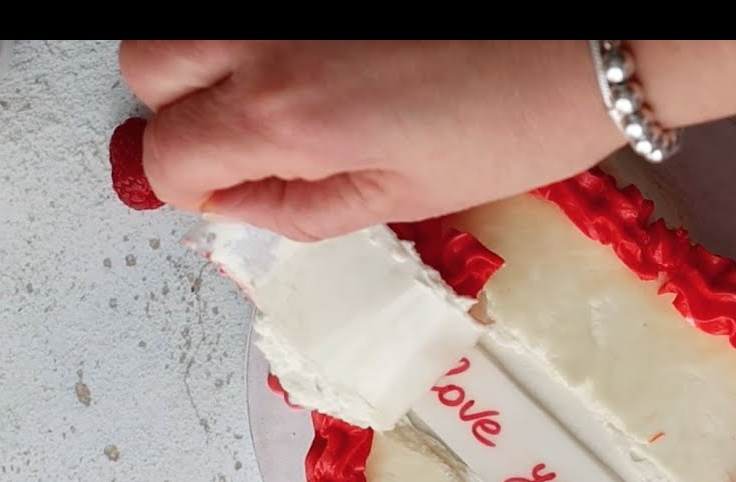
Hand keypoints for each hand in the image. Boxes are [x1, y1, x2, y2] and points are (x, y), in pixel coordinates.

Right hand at [118, 40, 621, 240]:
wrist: (588, 42)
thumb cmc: (515, 125)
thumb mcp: (407, 197)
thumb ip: (303, 208)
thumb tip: (236, 205)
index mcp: (286, 114)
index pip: (166, 156)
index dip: (191, 188)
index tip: (232, 190)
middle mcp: (265, 37)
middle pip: (147, 68)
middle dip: (181, 111)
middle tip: (249, 135)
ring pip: (183, 23)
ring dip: (207, 61)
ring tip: (280, 90)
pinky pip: (246, 5)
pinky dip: (258, 36)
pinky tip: (316, 56)